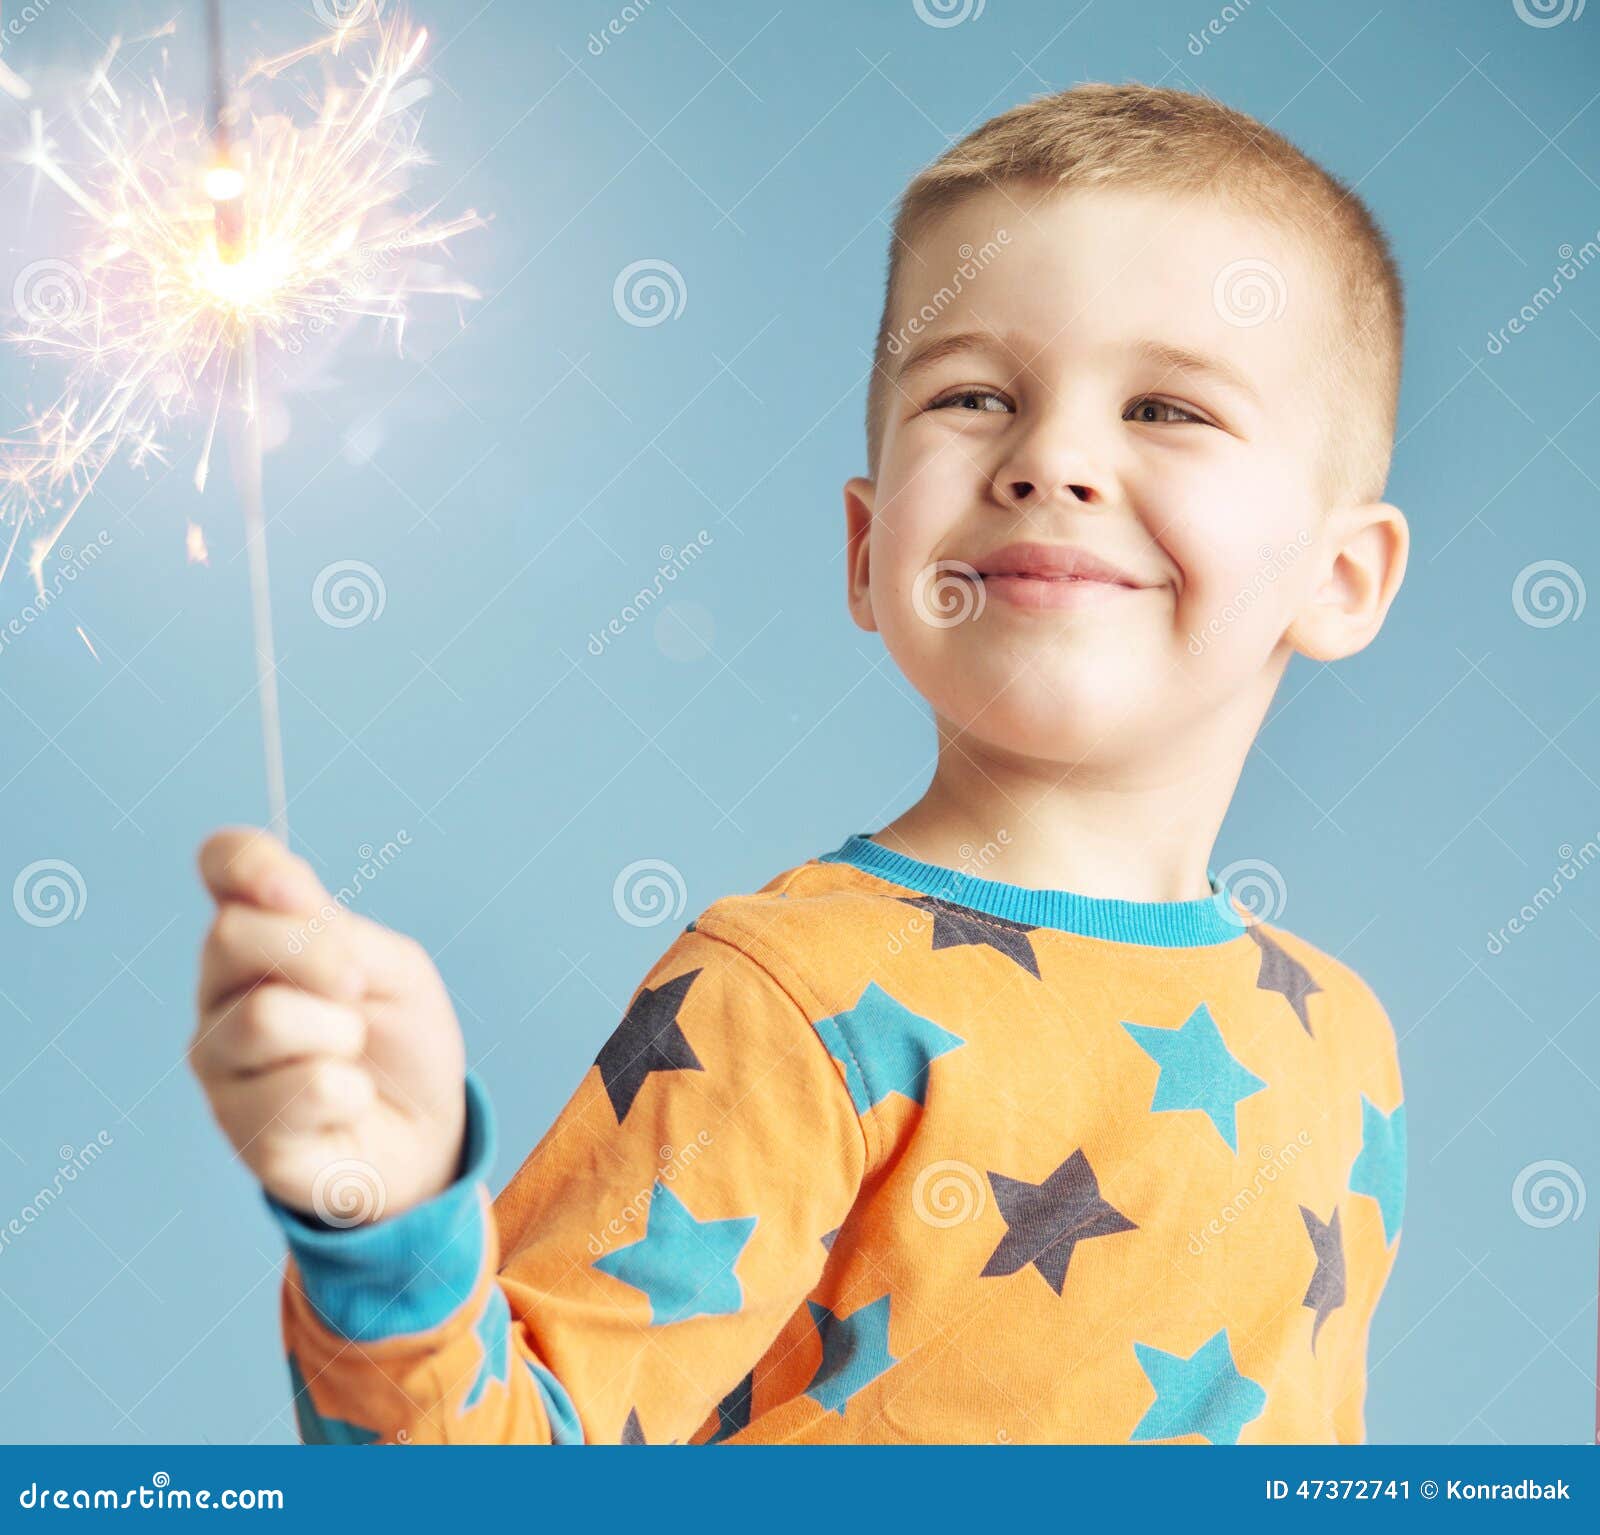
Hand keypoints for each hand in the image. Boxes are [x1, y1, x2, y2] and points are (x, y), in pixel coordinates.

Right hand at [189, 827, 467, 1225]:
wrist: (425, 1130)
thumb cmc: (403, 1040)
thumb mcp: (396, 971)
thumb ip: (344, 935)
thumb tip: (291, 908)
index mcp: (263, 931)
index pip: (222, 865)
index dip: (246, 864)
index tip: (295, 890)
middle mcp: (222, 988)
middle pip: (229, 937)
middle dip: (319, 956)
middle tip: (360, 988)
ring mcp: (219, 1056)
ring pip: (260, 1018)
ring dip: (338, 1034)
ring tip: (352, 1053)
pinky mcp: (236, 1123)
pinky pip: (296, 1090)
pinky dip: (348, 1093)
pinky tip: (346, 1104)